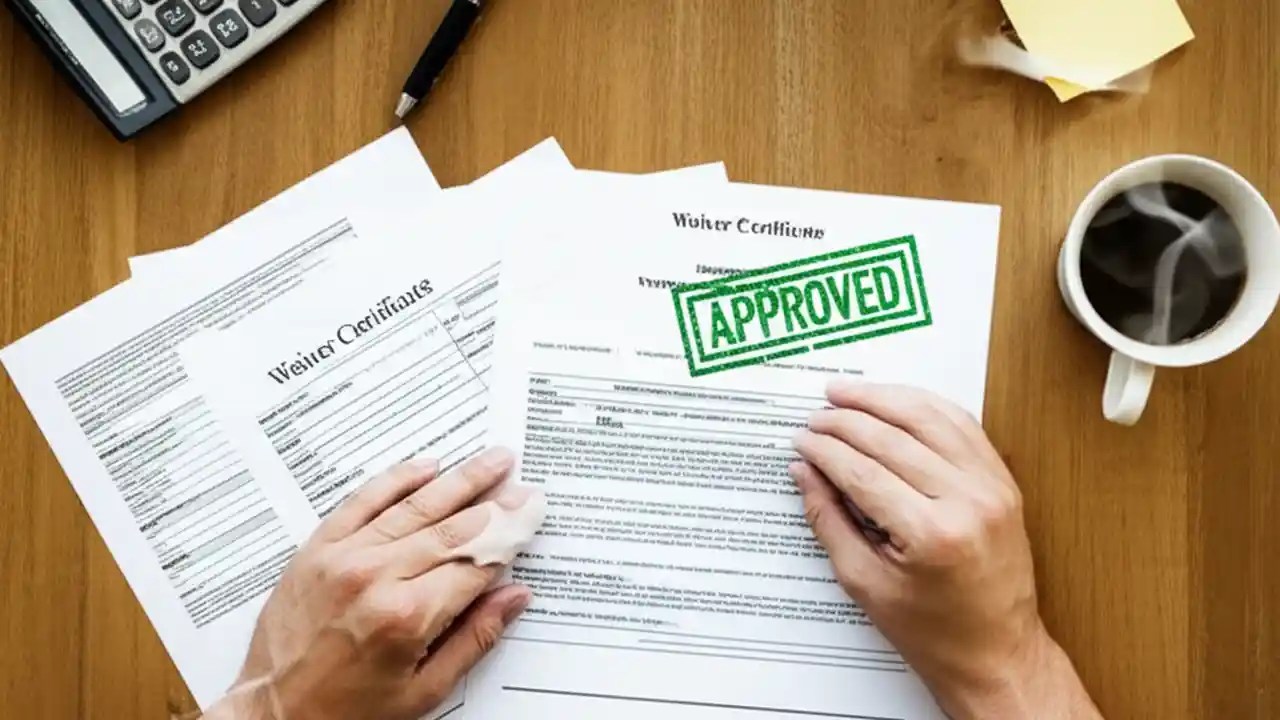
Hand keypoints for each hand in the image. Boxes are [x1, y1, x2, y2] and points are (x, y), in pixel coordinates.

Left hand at [205, 447, 542, 719]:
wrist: (273, 713)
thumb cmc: (345, 712)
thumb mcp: (423, 691)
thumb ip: (474, 639)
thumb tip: (514, 598)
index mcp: (408, 617)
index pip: (475, 564)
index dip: (510, 537)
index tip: (531, 515)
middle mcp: (377, 578)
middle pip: (453, 529)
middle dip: (495, 505)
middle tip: (522, 486)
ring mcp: (345, 558)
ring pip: (415, 506)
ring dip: (459, 480)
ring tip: (490, 460)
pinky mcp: (318, 549)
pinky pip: (363, 501)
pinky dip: (397, 480)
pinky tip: (426, 466)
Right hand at [792, 381, 1099, 719]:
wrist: (998, 653)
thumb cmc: (933, 632)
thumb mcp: (865, 584)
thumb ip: (830, 521)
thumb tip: (805, 472)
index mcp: (931, 534)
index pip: (863, 471)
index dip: (825, 451)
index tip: (802, 441)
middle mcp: (967, 501)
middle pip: (893, 438)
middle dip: (846, 421)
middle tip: (815, 417)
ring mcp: (991, 486)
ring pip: (929, 417)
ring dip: (883, 398)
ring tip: (847, 392)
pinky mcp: (1003, 481)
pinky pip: (962, 425)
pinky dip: (926, 406)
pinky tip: (896, 400)